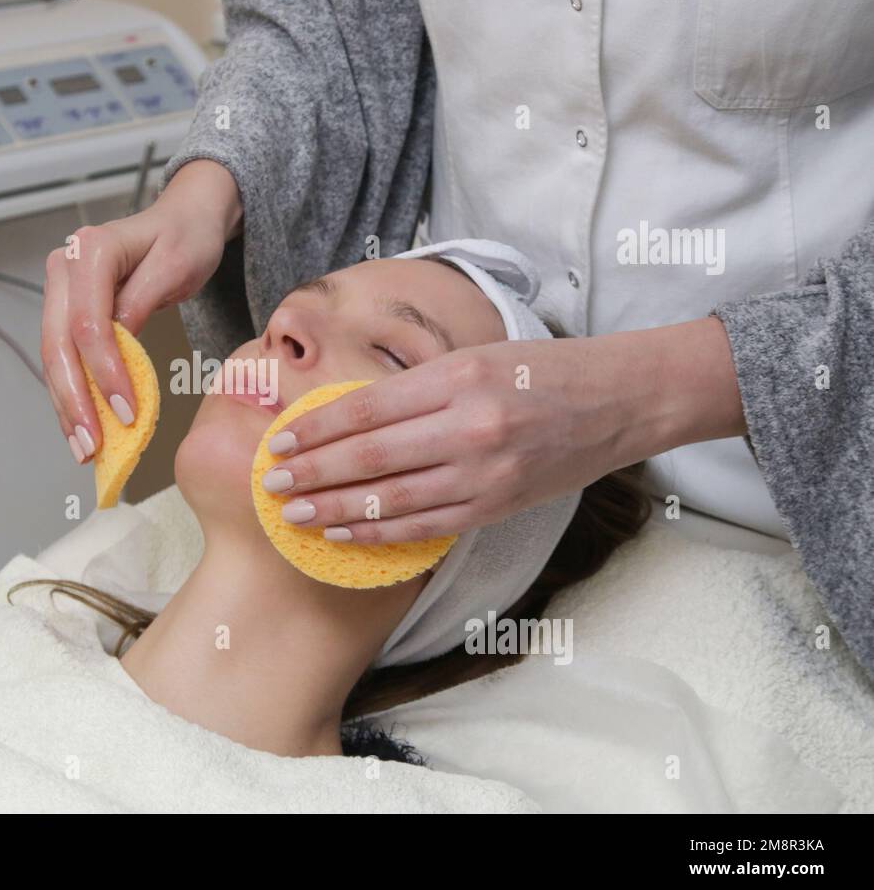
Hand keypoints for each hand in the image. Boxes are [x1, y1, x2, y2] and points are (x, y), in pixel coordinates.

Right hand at [42, 159, 241, 460]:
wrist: (184, 218)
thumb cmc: (186, 236)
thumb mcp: (176, 263)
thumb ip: (142, 300)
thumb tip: (117, 344)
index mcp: (90, 251)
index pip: (88, 324)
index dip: (104, 372)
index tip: (125, 412)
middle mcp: (64, 268)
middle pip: (59, 345)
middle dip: (75, 401)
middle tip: (92, 446)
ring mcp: (62, 290)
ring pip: (56, 358)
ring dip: (69, 407)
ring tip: (85, 450)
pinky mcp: (70, 311)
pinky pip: (68, 358)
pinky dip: (75, 395)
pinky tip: (84, 428)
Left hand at [261, 318, 745, 540]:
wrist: (619, 402)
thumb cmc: (542, 370)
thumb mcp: (475, 356)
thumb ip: (415, 386)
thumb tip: (346, 414)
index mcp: (457, 378)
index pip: (366, 408)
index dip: (315, 428)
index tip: (279, 440)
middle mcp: (468, 428)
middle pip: (369, 457)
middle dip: (312, 473)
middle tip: (271, 482)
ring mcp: (483, 475)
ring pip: (390, 500)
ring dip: (333, 510)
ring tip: (293, 513)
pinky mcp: (495, 507)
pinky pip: (423, 527)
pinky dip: (377, 533)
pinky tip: (342, 532)